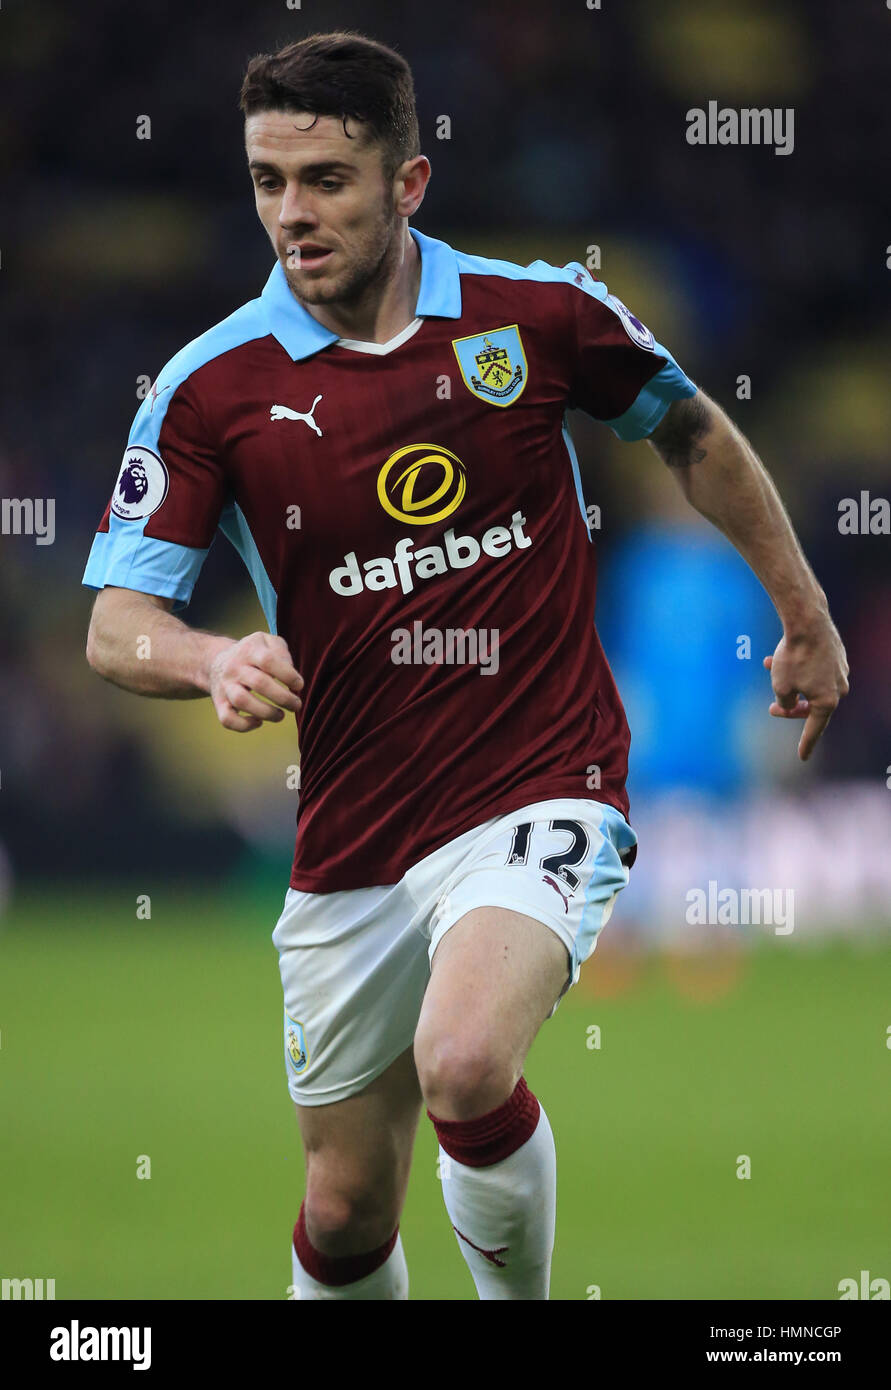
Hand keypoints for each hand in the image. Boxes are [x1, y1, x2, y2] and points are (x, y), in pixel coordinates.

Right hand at [208, 632, 303, 732]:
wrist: (216, 661)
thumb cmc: (253, 654)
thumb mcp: (268, 642)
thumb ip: (282, 653)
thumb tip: (291, 676)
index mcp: (249, 649)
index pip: (268, 660)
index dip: (288, 675)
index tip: (299, 685)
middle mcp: (234, 667)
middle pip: (259, 683)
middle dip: (283, 698)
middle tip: (296, 705)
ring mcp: (225, 686)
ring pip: (242, 701)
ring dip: (266, 712)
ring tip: (280, 715)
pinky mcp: (219, 703)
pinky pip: (227, 719)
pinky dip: (244, 725)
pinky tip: (259, 722)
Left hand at [763, 618, 848, 760]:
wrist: (807, 620)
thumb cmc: (794, 657)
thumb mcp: (781, 687)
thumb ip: (784, 703)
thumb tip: (789, 704)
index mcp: (828, 701)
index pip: (815, 729)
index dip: (806, 744)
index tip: (802, 758)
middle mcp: (839, 687)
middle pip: (812, 705)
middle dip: (789, 707)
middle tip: (771, 709)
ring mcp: (840, 670)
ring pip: (810, 683)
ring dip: (789, 680)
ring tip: (768, 668)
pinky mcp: (836, 655)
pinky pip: (814, 667)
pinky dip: (797, 666)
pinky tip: (777, 656)